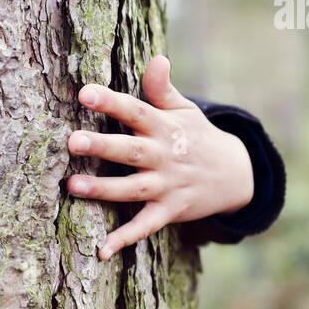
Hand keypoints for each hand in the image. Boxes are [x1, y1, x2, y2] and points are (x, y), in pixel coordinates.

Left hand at [66, 55, 252, 259]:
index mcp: (164, 127)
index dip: (111, 102)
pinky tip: (101, 250)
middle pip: (129, 151)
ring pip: (132, 188)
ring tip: (72, 185)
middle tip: (72, 141)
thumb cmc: (196, 136)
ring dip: (103, 189)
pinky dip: (124, 239)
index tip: (85, 92)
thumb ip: (163, 89)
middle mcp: (163, 156)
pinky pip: (144, 227)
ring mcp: (166, 186)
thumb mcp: (185, 110)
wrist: (236, 174)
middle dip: (101, 147)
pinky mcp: (169, 211)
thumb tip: (157, 59)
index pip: (135, 110)